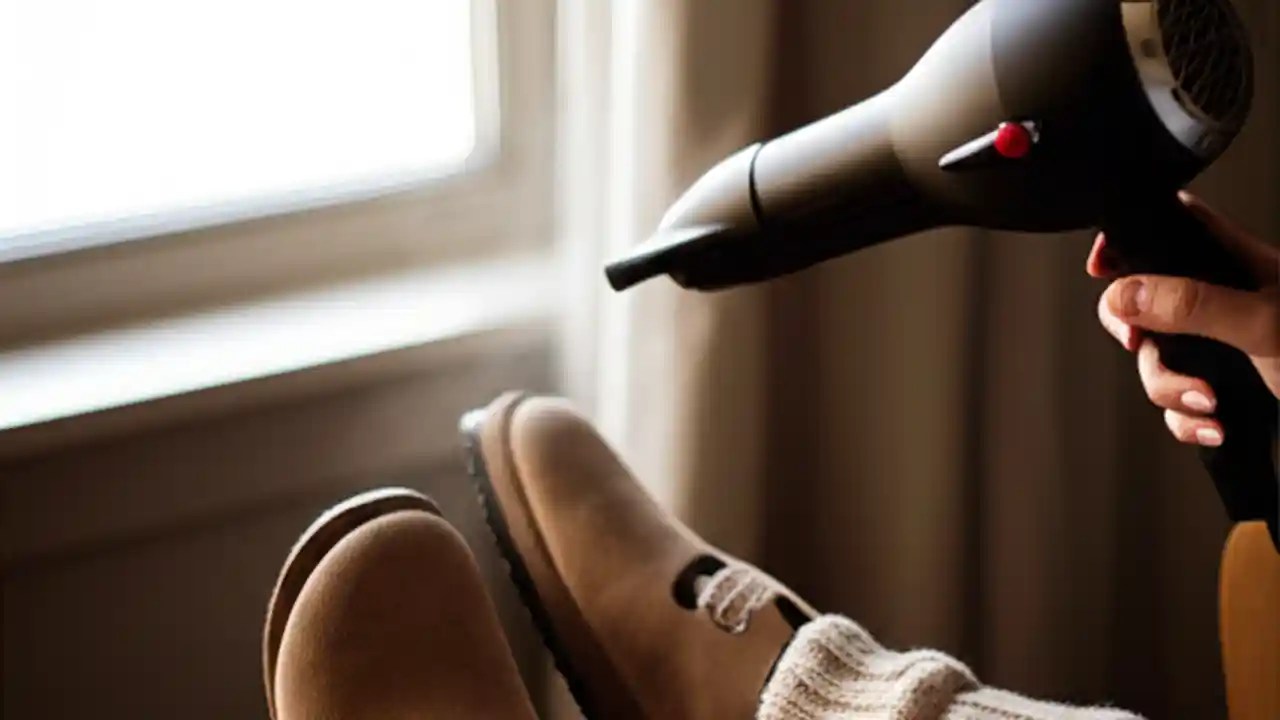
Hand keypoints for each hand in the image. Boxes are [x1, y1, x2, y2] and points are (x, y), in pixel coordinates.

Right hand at [1087, 192, 1278, 447]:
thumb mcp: (1263, 323)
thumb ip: (1191, 305)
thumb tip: (1124, 294)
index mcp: (1233, 264)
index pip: (1167, 227)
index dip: (1128, 240)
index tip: (1103, 267)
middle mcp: (1223, 302)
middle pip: (1145, 304)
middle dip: (1139, 336)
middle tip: (1141, 342)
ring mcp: (1222, 348)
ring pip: (1159, 362)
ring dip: (1173, 391)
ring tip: (1209, 404)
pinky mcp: (1226, 390)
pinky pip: (1179, 405)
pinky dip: (1189, 422)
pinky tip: (1216, 427)